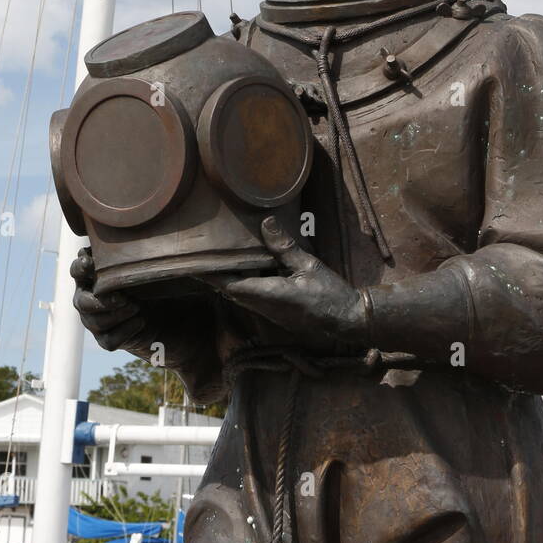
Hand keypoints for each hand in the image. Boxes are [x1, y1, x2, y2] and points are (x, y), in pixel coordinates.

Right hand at [70, 248, 153, 354]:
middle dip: (103, 301)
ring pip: (97, 322)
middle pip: (82, 302)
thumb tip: (106, 239)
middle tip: (124, 298)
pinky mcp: (105, 340)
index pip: (76, 271)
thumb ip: (118, 256)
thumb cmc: (137, 283)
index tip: (90, 262)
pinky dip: (127, 330)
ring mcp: (93, 322)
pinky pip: (110, 340)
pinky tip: (141, 320)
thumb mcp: (131, 267)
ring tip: (137, 306)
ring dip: (119, 314)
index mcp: (88, 280)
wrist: (153, 311)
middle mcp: (85, 301)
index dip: (81, 267)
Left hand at [207, 217, 368, 350]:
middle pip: (232, 290)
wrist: (347, 320)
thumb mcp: (308, 265)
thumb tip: (265, 223)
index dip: (211, 276)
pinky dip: (248, 281)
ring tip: (222, 256)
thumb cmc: (330, 294)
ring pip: (243, 294)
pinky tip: (251, 267)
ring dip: (232, 278)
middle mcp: (265, 306)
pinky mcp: (278, 312)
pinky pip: (255, 296)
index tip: (195, 264)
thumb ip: (284, 246)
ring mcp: (271, 312)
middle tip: (204, 254)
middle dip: (217, 275)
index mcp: (269, 294)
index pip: (230, 285)